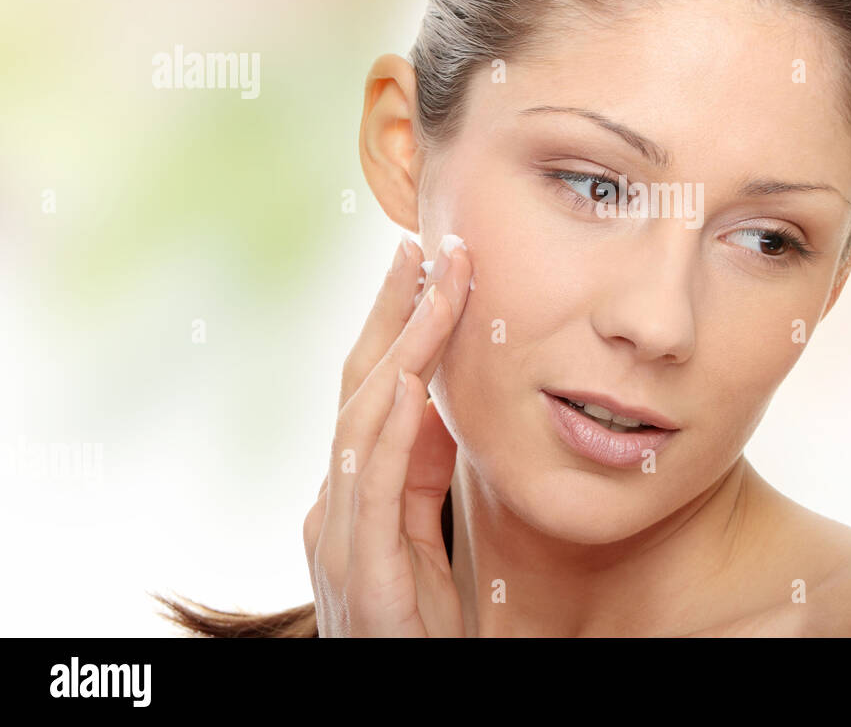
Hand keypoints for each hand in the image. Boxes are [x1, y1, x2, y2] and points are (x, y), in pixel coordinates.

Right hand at [303, 235, 472, 635]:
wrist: (411, 692)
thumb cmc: (419, 618)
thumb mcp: (426, 525)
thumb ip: (424, 466)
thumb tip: (440, 395)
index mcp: (354, 490)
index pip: (373, 388)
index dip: (395, 323)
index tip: (421, 261)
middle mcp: (335, 503)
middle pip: (361, 388)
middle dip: (392, 312)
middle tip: (421, 244)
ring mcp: (340, 537)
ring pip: (365, 421)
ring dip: (402, 347)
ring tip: (432, 286)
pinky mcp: (362, 576)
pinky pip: (373, 489)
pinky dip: (389, 430)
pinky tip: (411, 381)